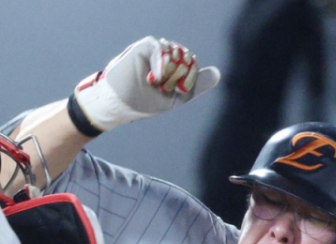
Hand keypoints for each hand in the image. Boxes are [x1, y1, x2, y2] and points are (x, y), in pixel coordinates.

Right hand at [72, 36, 220, 132]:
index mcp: (173, 66)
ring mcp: (155, 49)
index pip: (192, 64)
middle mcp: (165, 55)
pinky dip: (161, 66)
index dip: (190, 77)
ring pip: (176, 53)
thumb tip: (218, 73)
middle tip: (162, 87)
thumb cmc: (141, 102)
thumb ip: (195, 86)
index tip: (179, 91)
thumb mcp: (173, 98)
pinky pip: (162, 49)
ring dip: (168, 73)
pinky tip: (155, 78)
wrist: (117, 105)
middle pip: (187, 57)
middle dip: (178, 77)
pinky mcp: (144, 47)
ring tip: (155, 83)